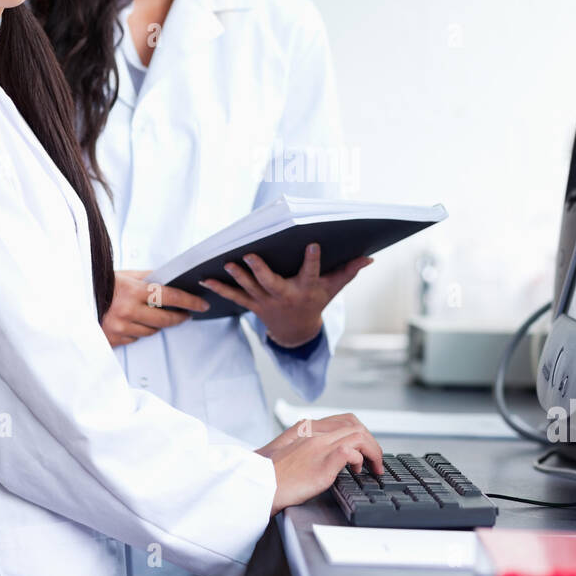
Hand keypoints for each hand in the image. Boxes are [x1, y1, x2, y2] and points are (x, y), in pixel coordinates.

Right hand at [101, 270, 209, 347]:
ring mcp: (120, 327)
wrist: (70, 299)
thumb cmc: (97, 284)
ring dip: (157, 324)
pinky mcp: (112, 339)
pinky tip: (133, 321)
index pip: (171, 297)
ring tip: (156, 315)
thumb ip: (146, 277)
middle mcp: (128, 310)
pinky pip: (135, 338)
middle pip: (165, 319)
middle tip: (186, 314)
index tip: (202, 305)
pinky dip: (137, 331)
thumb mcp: (122, 274)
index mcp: (132, 290)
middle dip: (179, 317)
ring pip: (151, 331)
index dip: (190, 301)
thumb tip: (168, 277)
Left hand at [198, 243, 372, 347]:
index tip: (313, 244)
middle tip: (250, 256)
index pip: (310, 273)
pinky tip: (205, 279)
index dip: (312, 259)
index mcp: (305, 290)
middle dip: (260, 270)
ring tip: (227, 263)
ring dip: (237, 277)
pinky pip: (234, 297)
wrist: (295, 332)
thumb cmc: (315, 301)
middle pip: (271, 283)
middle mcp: (284, 296)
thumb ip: (348, 271)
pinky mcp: (252, 303)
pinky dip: (219, 289)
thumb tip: (370, 257)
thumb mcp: (333, 289)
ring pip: (250, 289)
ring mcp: (265, 301)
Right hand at [257, 413, 382, 513]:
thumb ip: (301, 446)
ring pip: (359, 435)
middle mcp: (314, 433)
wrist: (256, 486)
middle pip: (355, 425)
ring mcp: (319, 446)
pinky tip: (357, 471)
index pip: (343, 420)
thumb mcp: (283, 451)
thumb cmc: (267, 475)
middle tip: (374, 459)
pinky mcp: (323, 463)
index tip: (363, 447)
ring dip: (372, 451)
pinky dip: (359, 459)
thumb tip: (317, 456)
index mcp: (306, 428)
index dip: (359, 432)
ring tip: (374, 467)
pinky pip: (351, 451)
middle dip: (370, 441)